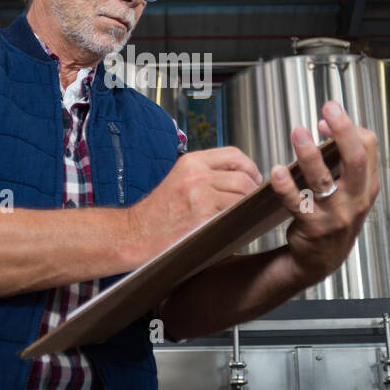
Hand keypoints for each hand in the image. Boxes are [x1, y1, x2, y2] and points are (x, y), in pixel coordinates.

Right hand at [126, 147, 262, 259]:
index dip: (250, 167)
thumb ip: (205, 175)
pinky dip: (240, 222)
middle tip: (253, 203)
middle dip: (253, 192)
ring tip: (243, 216)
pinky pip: (234, 215)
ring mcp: (200, 195)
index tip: (254, 179)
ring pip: (242, 197)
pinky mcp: (203, 216)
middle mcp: (196, 175)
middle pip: (243, 177)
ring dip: (247, 209)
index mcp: (191, 162)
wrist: (135, 234)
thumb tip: (239, 179)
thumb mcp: (178, 180)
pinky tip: (235, 227)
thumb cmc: (156, 214)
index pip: (233, 154)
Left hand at [266, 100, 380, 286]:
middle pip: (356, 160)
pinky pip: (298, 204)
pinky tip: (277, 171)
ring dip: (310, 155)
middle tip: (329, 108)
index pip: (368, 147)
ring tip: (298, 132)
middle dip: (343, 131)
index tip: (328, 114)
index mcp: (367, 185)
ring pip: (324, 180)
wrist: (321, 260)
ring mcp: (336, 215)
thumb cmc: (333, 217)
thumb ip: (341, 158)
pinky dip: (286, 186)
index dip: (349, 127)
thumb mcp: (349, 189)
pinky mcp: (314, 228)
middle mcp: (355, 200)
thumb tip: (323, 123)